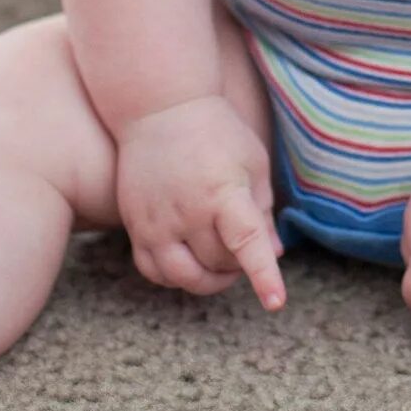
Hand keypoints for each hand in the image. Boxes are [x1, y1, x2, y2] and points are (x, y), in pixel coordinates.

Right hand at [112, 96, 285, 309]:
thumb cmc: (216, 131)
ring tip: (220, 262)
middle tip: (244, 248)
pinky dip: (174, 277)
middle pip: (218, 264)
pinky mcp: (135, 225)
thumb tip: (273, 254)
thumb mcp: (252, 162)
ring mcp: (157, 221)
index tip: (275, 302)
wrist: (159, 107)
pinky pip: (153, 271)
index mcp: (223, 191)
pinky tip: (189, 261)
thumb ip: (262, 210)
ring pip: (184, 277)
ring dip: (208, 280)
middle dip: (238, 265)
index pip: (247, 242)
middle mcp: (187, 211)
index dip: (263, 276)